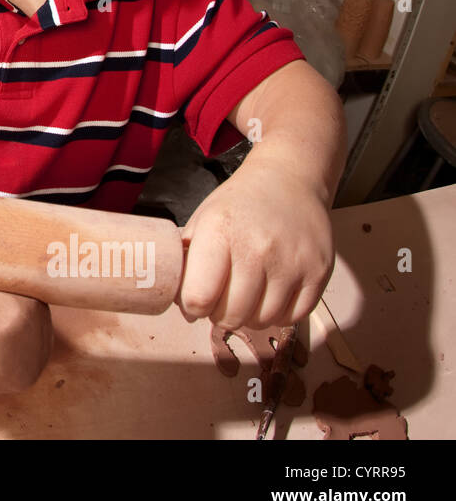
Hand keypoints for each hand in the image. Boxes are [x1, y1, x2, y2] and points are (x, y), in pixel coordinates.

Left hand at [177, 158, 332, 329]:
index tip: (195, 301)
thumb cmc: (239, 204)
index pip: (199, 297)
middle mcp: (257, 248)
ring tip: (246, 295)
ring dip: (249, 316)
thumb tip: (181, 304)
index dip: (192, 307)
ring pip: (262, 320)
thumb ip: (187, 259)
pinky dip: (278, 315)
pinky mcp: (319, 272)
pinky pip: (293, 317)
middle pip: (231, 315)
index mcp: (220, 232)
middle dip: (220, 315)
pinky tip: (270, 295)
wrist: (289, 179)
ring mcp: (292, 262)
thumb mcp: (202, 220)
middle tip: (220, 300)